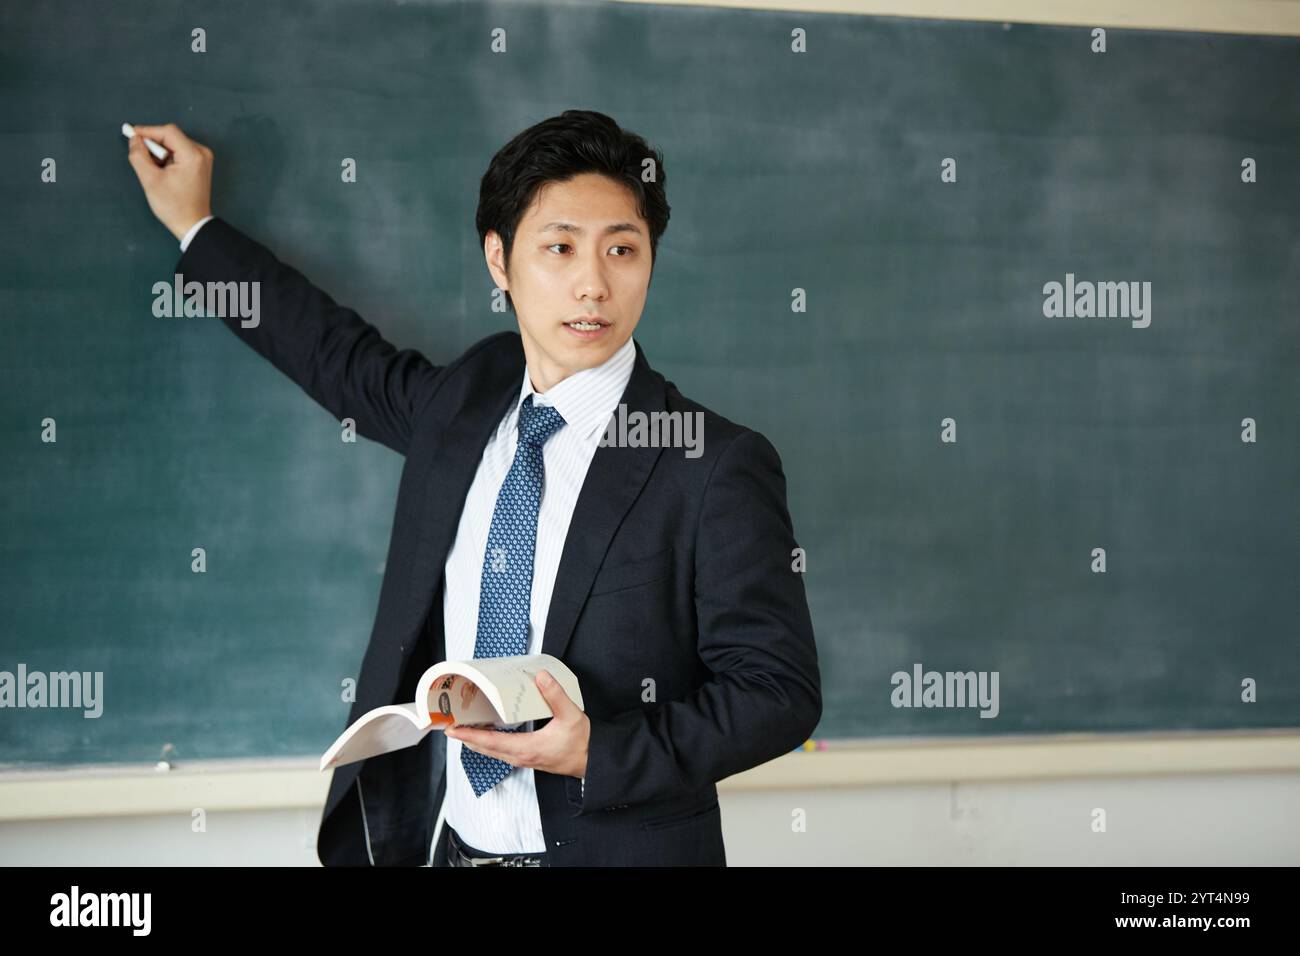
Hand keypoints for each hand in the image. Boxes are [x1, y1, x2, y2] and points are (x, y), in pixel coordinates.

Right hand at [126, 123, 213, 240]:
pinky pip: (179, 153)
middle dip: (153, 144)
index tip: (131, 135)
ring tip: (153, 169)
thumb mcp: (150, 180)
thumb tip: (134, 140)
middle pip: (171, 137)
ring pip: (174, 144)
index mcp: (193, 155)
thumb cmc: (174, 207)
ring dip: (159, 153)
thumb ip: (139, 156)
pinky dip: (167, 158)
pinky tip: (162, 172)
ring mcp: (202, 159)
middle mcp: (201, 153)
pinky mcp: (199, 165)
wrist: (192, 225)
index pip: (168, 132)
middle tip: (140, 156)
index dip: (147, 131)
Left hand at [446, 669, 589, 777]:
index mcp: (526, 748)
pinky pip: (501, 751)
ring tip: (463, 727)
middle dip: (466, 737)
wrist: (593, 761)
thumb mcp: (570, 716)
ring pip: (492, 751)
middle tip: (449, 725)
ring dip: (476, 740)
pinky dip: (489, 743)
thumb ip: (555, 696)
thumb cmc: (583, 743)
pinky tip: (487, 733)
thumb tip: (541, 677)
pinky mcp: (528, 757)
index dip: (468, 735)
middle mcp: (520, 756)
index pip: (489, 742)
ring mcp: (523, 759)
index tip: (451, 729)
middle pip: (485, 749)